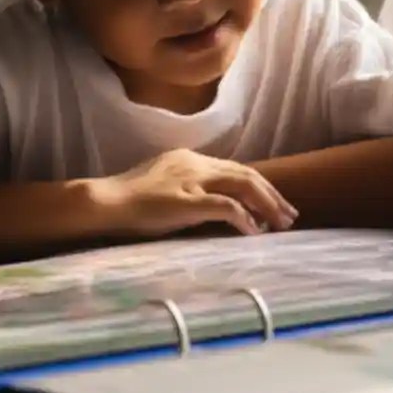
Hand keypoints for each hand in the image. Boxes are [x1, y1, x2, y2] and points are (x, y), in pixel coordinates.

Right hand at [93, 150, 298, 236]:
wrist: (103, 203)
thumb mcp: (165, 190)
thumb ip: (190, 193)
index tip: (275, 204)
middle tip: (290, 215)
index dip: (260, 186)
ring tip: (281, 224)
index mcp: (189, 159)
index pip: (235, 168)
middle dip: (272, 195)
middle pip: (246, 174)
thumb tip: (217, 209)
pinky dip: (245, 219)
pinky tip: (254, 233)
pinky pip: (225, 208)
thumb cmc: (128, 202)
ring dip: (266, 205)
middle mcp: (194, 164)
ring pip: (242, 185)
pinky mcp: (185, 202)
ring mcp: (190, 181)